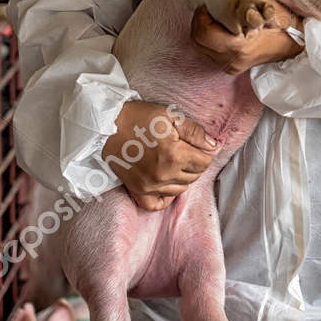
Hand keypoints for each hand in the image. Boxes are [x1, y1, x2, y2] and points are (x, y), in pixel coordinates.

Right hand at [102, 99, 219, 211]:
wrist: (107, 126)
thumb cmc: (139, 118)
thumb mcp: (171, 116)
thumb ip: (195, 132)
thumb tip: (213, 146)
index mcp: (174, 155)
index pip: (205, 162)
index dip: (204, 152)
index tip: (196, 145)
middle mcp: (163, 175)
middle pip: (194, 177)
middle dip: (194, 163)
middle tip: (184, 150)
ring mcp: (150, 186)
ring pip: (181, 189)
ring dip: (182, 177)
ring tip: (174, 162)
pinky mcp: (137, 191)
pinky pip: (158, 204)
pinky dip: (165, 197)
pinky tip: (166, 184)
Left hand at [191, 0, 303, 74]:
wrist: (296, 43)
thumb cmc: (282, 20)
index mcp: (238, 46)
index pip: (204, 33)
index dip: (201, 15)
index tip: (209, 4)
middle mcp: (232, 60)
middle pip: (198, 41)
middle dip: (199, 22)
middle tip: (210, 9)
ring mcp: (232, 66)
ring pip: (202, 48)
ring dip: (203, 31)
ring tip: (216, 19)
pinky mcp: (232, 68)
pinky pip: (209, 54)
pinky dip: (210, 41)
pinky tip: (221, 31)